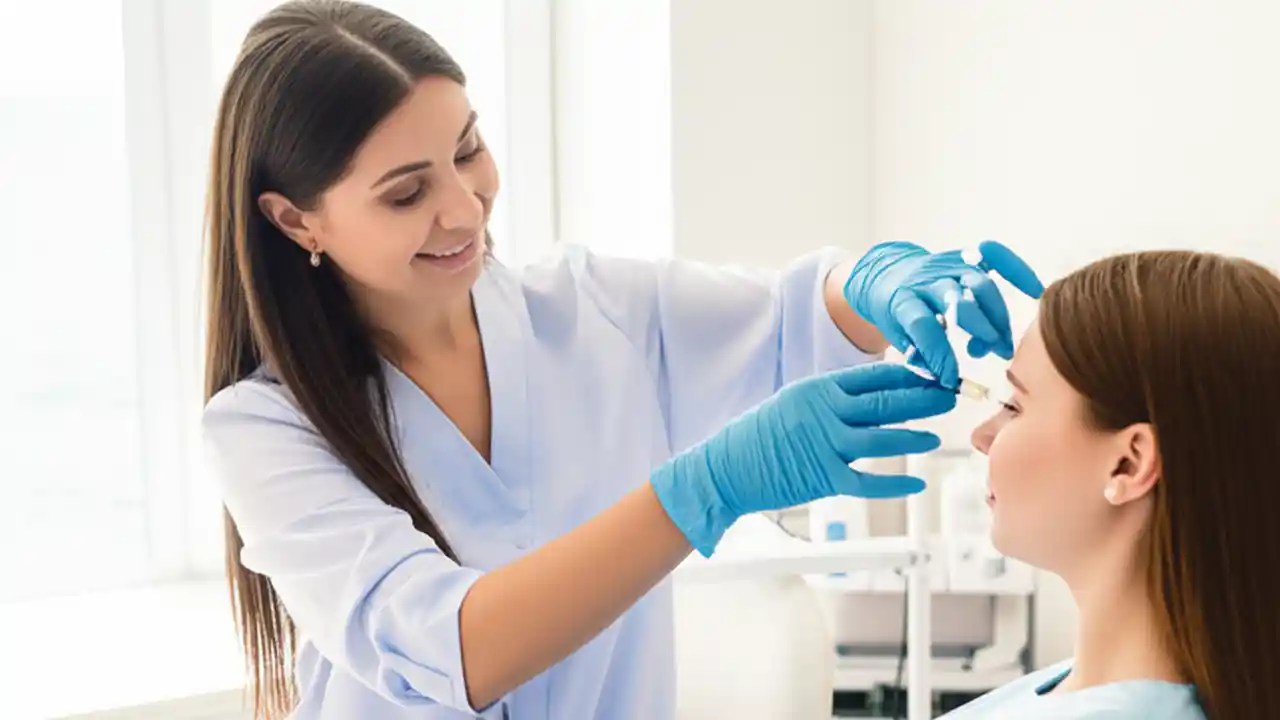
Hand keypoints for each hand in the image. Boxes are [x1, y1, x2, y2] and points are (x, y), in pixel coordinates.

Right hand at [650, 364, 955, 555]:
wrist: (725, 468)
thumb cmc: (757, 436)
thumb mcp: (792, 404)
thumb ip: (828, 401)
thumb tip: (868, 400)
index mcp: (818, 388)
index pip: (874, 376)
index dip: (908, 375)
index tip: (932, 375)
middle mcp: (825, 411)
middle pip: (887, 401)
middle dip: (923, 399)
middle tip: (949, 397)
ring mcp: (825, 444)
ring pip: (884, 438)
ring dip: (914, 437)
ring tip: (935, 437)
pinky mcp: (823, 477)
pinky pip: (868, 481)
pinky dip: (895, 484)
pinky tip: (916, 484)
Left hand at [843, 240, 1043, 387]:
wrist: (887, 276)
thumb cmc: (896, 314)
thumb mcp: (897, 337)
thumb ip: (920, 355)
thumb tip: (945, 378)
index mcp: (904, 302)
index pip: (923, 326)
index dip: (940, 353)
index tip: (952, 377)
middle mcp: (927, 281)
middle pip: (960, 301)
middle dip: (983, 330)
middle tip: (1000, 353)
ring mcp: (948, 266)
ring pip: (981, 284)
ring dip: (998, 315)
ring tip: (1002, 342)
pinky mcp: (966, 256)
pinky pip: (995, 256)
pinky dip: (1017, 270)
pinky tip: (1033, 291)